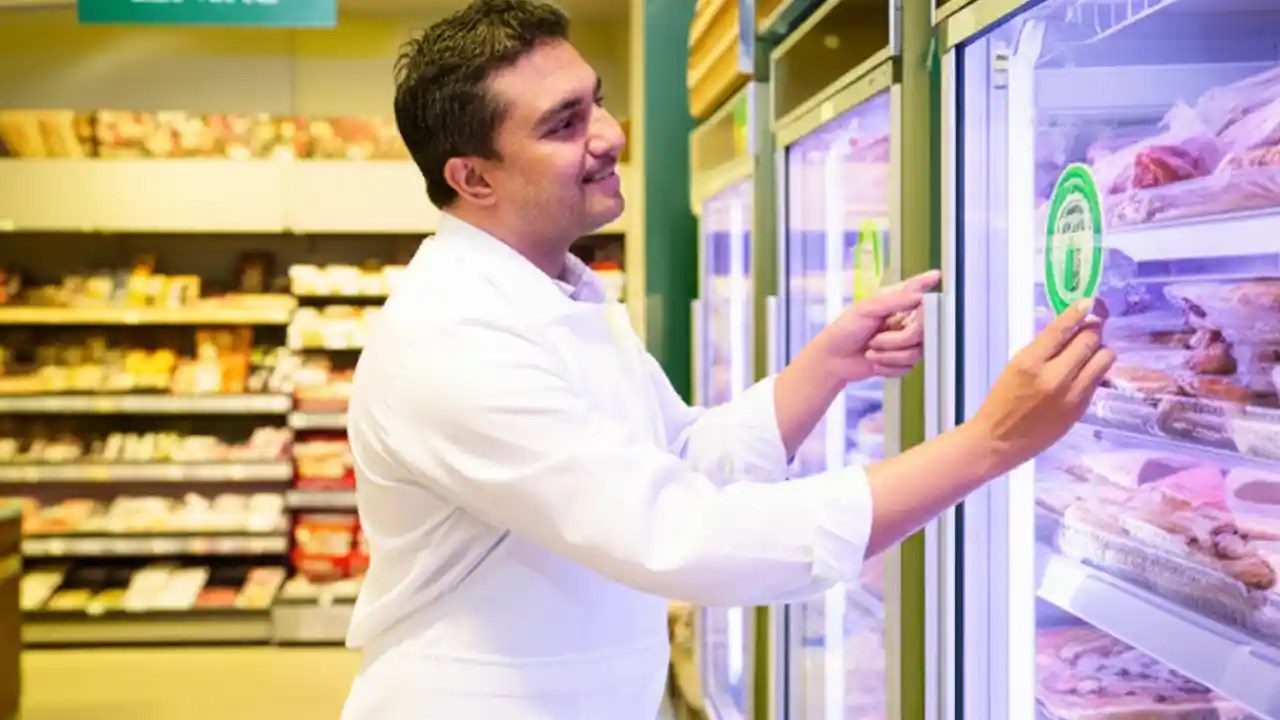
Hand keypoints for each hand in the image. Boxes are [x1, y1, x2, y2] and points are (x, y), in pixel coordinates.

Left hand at [817, 270, 941, 381]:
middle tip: (876, 338)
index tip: (936, 277)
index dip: (928, 288)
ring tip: (871, 350)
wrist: (833, 359)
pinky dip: (888, 366)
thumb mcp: (866, 309)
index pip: (919, 294)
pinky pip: (908, 367)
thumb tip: (919, 296)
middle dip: (898, 340)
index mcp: (896, 305)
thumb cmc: (844, 329)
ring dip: (889, 355)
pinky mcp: (901, 361)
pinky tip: (874, 361)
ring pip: (916, 352)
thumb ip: (895, 300)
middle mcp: (904, 322)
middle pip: (923, 331)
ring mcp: (904, 343)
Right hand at [966, 299, 1115, 474]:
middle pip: (1090, 340)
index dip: (1080, 311)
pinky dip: (1094, 370)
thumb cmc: (1002, 400)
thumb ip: (1044, 348)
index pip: (1062, 328)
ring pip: (1104, 358)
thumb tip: (1071, 327)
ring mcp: (1072, 394)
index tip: (1090, 301)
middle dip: (1094, 329)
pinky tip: (1084, 371)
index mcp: (1030, 362)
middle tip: (1092, 324)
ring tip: (1088, 352)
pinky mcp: (1081, 408)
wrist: (1000, 441)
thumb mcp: (1016, 366)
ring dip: (1099, 349)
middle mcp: (1054, 377)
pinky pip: (1098, 379)